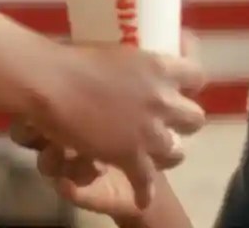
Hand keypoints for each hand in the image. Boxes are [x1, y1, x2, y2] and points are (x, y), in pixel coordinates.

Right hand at [24, 41, 204, 208]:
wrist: (52, 83)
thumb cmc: (74, 58)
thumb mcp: (117, 52)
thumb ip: (134, 64)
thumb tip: (134, 65)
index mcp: (160, 67)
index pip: (197, 76)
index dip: (191, 84)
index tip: (183, 87)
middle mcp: (163, 99)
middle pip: (195, 119)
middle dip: (183, 122)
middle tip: (166, 123)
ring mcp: (149, 131)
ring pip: (177, 152)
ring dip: (167, 153)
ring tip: (155, 155)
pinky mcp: (131, 156)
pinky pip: (146, 180)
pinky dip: (144, 190)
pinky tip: (143, 196)